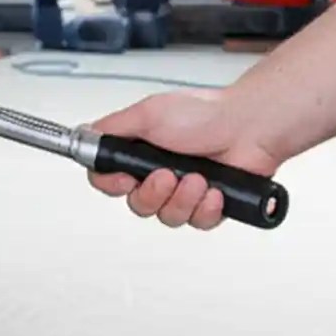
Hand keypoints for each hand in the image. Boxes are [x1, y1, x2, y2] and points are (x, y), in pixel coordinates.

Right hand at [87, 90, 280, 229]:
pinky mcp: (207, 206)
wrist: (248, 127)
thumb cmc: (204, 115)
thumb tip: (86, 135)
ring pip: (166, 217)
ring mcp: (183, 191)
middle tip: (167, 176)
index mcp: (140, 151)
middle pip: (136, 204)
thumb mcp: (148, 113)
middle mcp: (158, 173)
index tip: (122, 179)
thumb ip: (113, 128)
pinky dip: (206, 208)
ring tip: (199, 179)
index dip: (110, 184)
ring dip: (183, 200)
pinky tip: (216, 191)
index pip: (108, 179)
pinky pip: (196, 223)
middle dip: (153, 194)